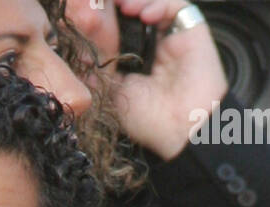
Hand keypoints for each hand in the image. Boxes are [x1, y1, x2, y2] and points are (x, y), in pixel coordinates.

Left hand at [66, 0, 228, 158]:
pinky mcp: (191, 31)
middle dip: (119, 6)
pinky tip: (144, 14)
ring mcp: (172, 38)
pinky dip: (158, 4)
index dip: (104, 23)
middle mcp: (154, 48)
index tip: (87, 17)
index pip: (118, 33)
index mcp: (135, 63)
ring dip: (137, 1)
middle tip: (101, 3)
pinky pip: (175, 6)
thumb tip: (78, 55)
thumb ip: (98, 73)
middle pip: (135, 15)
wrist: (182, 131)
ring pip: (153, 5)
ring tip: (123, 6)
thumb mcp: (113, 95)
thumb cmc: (149, 122)